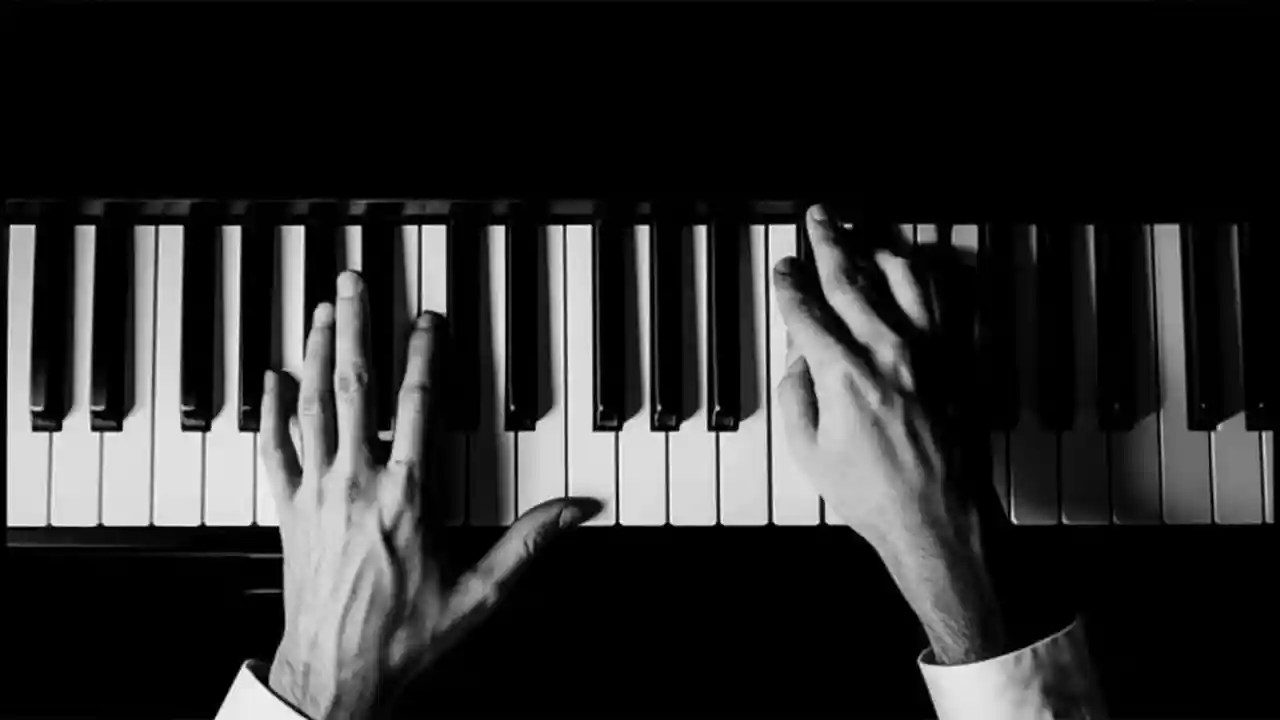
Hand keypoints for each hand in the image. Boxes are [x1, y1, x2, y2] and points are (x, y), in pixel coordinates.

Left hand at [259, 271, 599, 718]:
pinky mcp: (287, 512)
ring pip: (311, 406)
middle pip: (353, 387)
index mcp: (407, 495)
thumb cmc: (402, 637)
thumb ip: (528, 544)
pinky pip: (273, 449)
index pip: (416, 404)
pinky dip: (270, 410)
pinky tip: (270, 377)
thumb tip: (575, 511)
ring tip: (324, 312)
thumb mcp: (480, 594)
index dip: (422, 353)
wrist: (334, 676)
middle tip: (352, 282)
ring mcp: (315, 494)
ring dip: (317, 353)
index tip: (426, 319)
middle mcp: (357, 483)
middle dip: (356, 327)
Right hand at [773, 206, 1005, 663]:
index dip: (790, 283)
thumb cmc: (875, 494)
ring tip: (863, 238)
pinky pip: (945, 299)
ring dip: (877, 249)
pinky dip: (929, 274)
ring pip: (902, 275)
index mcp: (843, 372)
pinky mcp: (956, 357)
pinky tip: (917, 267)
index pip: (806, 309)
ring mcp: (928, 349)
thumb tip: (799, 360)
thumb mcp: (808, 450)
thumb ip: (797, 395)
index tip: (785, 268)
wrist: (937, 517)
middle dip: (827, 241)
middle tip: (817, 218)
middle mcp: (887, 349)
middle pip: (850, 277)